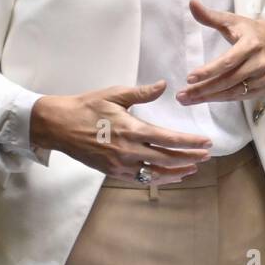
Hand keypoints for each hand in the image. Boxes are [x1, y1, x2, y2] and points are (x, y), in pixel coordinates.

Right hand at [31, 82, 212, 182]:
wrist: (58, 126)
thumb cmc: (86, 107)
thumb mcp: (114, 94)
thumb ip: (142, 93)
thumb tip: (164, 85)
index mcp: (131, 129)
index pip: (168, 139)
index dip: (190, 142)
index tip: (206, 142)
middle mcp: (128, 151)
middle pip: (166, 158)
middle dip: (189, 158)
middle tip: (207, 156)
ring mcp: (120, 164)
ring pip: (155, 173)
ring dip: (176, 172)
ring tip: (193, 168)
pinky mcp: (112, 172)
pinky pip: (140, 179)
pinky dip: (157, 178)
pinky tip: (169, 175)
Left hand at [177, 0, 264, 105]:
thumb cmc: (250, 30)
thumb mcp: (232, 21)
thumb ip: (210, 15)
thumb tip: (192, 2)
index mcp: (250, 44)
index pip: (228, 61)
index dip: (209, 71)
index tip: (189, 77)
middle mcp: (258, 62)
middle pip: (228, 80)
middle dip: (203, 89)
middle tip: (182, 95)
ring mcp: (262, 77)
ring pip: (232, 92)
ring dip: (209, 97)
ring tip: (188, 99)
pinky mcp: (262, 88)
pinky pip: (239, 97)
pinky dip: (221, 99)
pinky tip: (206, 99)